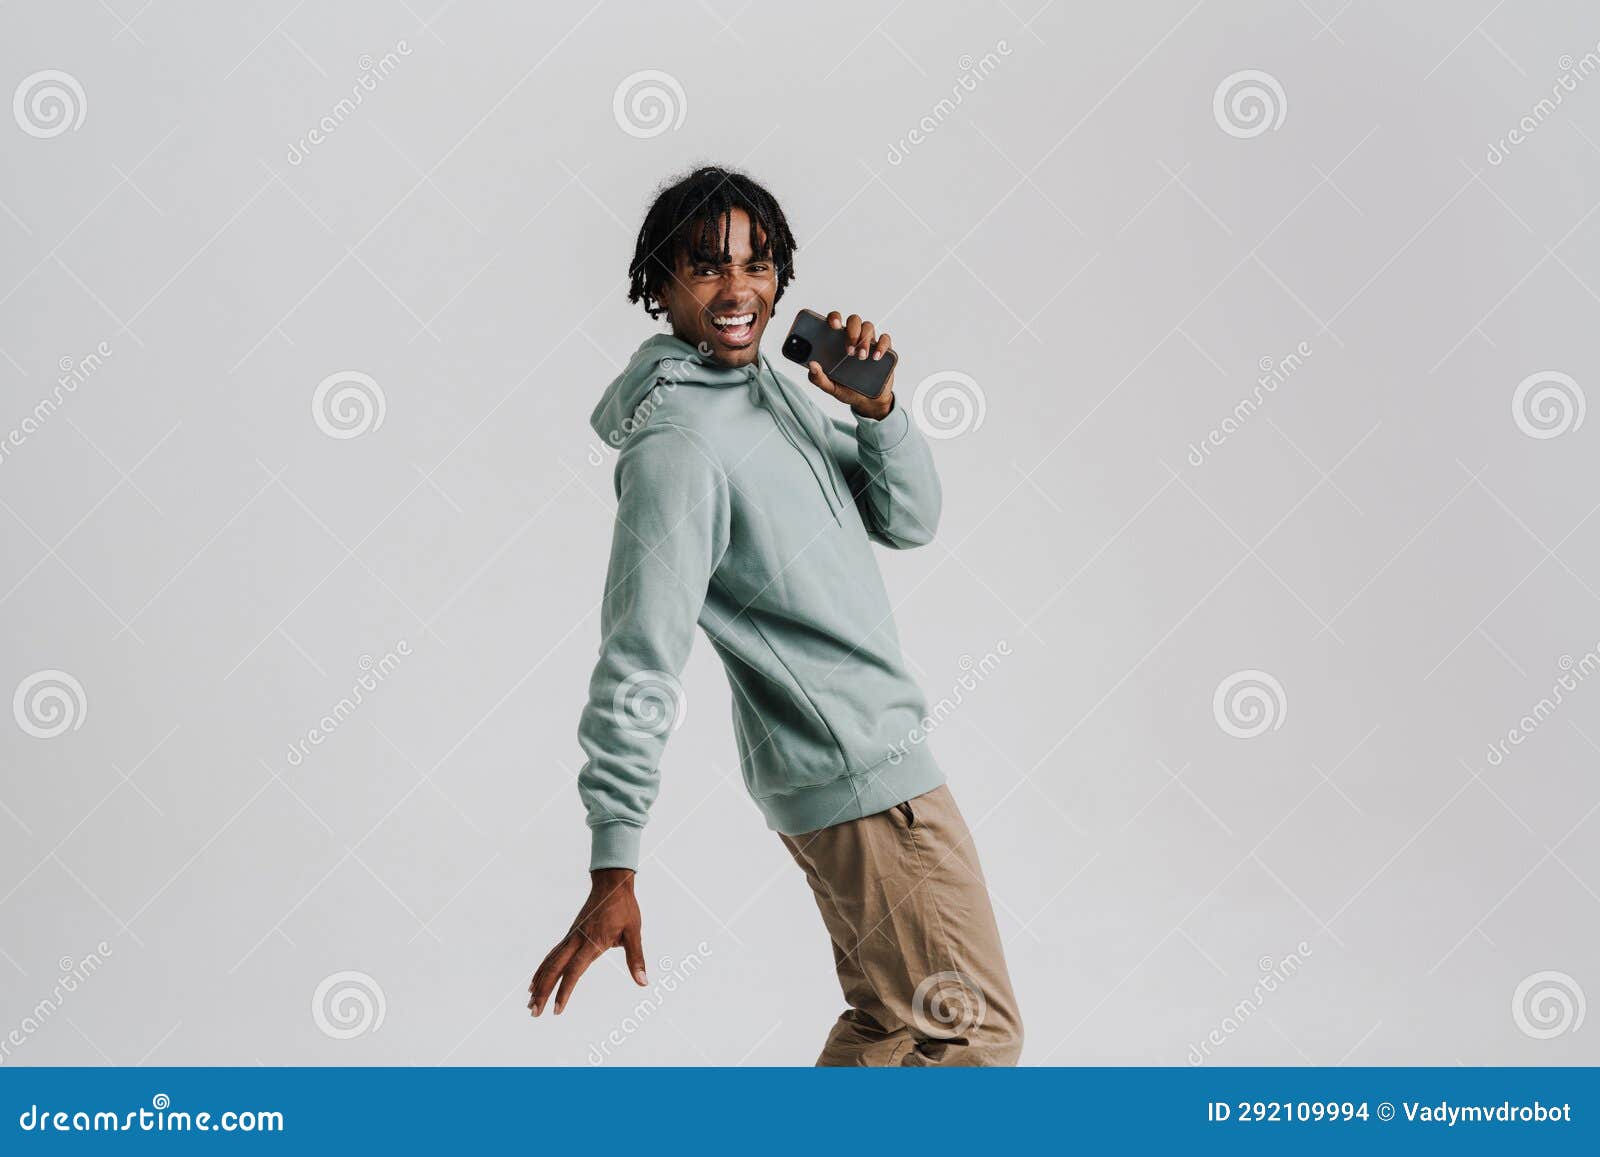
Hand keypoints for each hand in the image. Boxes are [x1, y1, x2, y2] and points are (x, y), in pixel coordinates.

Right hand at [528, 868, 645, 1015]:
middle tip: (533, 1013)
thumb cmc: (624, 908)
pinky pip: (552, 955)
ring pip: (550, 962)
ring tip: (529, 1003)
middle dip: (543, 992)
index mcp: (592, 942)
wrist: (611, 884)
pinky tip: (535, 981)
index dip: (564, 992)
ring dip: (539, 983)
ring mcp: (571, 937)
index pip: (574, 971)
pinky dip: (542, 969)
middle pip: (555, 969)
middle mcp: (577, 940)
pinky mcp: (570, 935)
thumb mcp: (634, 932)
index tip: (557, 1010)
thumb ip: (635, 958)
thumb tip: (643, 982)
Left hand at [806, 311, 895, 421]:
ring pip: (868, 327)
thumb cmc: (847, 389)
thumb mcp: (830, 386)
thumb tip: (811, 365)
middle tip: (849, 350)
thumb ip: (818, 378)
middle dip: (852, 332)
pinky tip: (876, 357)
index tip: (834, 325)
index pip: (835, 320)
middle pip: (854, 320)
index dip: (835, 317)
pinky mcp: (884, 350)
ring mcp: (869, 342)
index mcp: (837, 341)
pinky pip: (885, 339)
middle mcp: (854, 337)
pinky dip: (881, 346)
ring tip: (861, 357)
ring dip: (865, 340)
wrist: (868, 402)